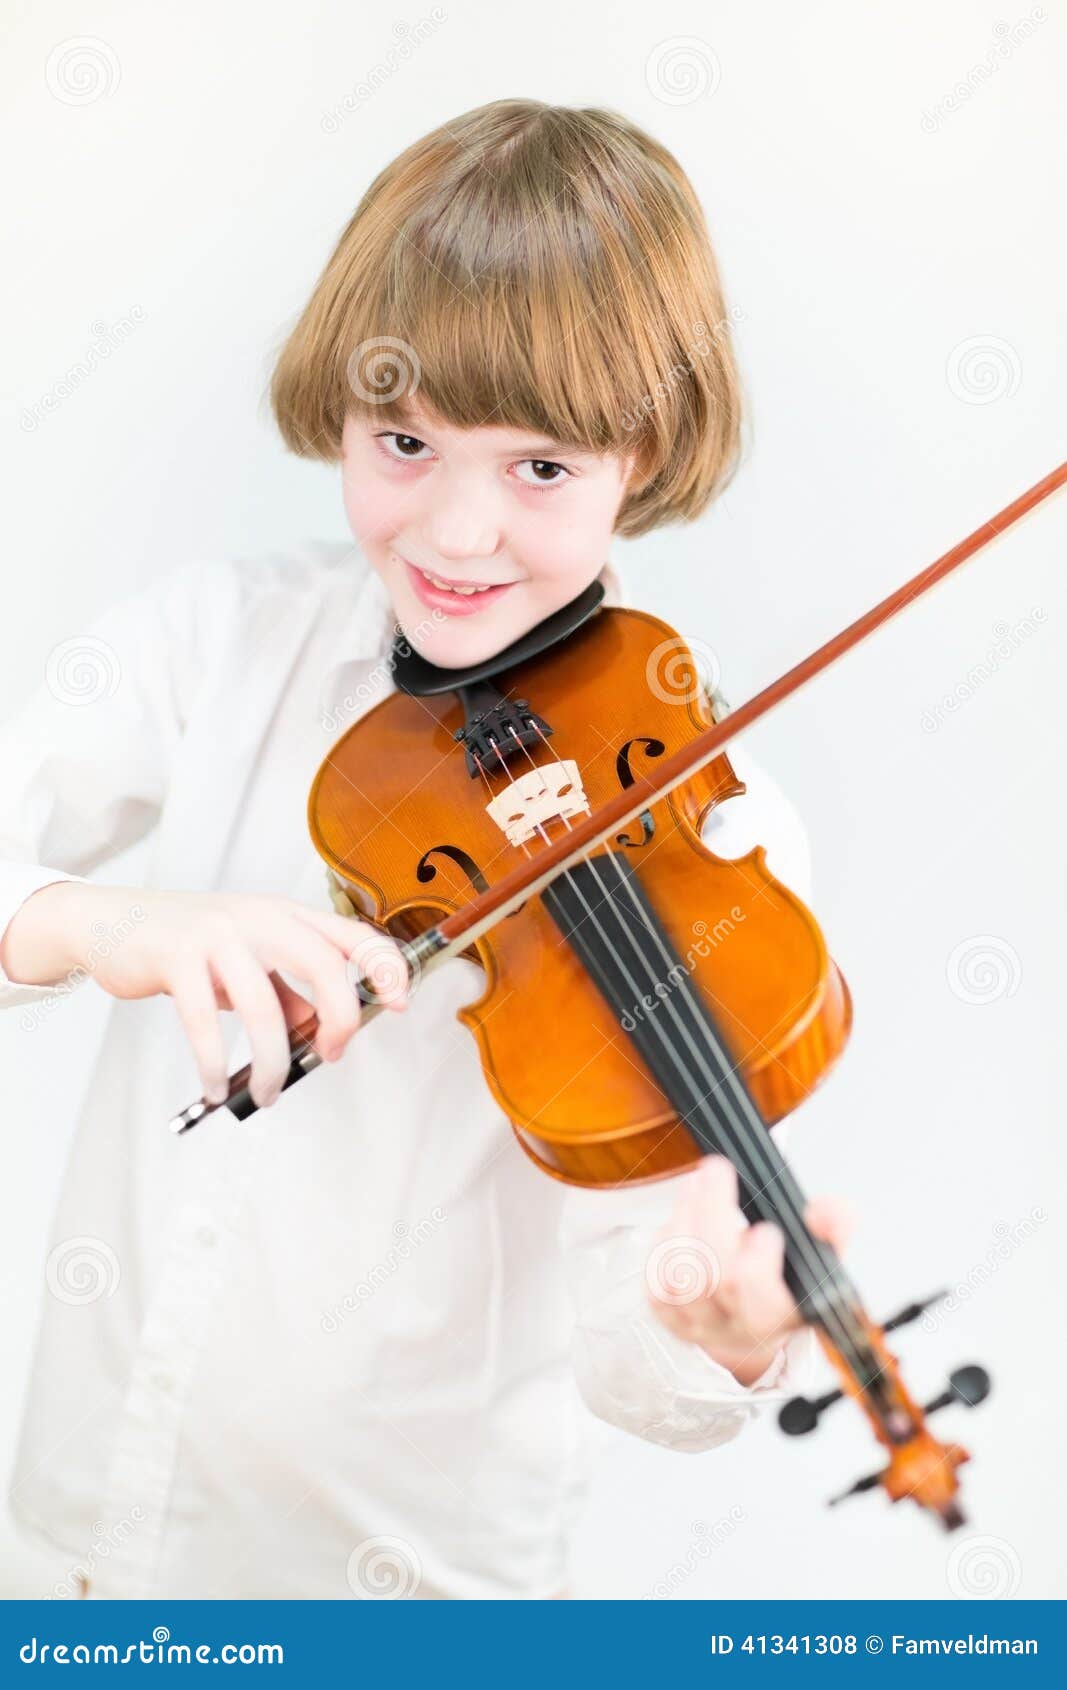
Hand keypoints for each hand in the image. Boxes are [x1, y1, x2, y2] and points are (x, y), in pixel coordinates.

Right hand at [0, 880, 408, 1108]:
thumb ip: (287, 992)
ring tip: (268, 1092)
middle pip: (324, 964)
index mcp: (285, 915)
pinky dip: (213, 1064)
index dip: (385, 967)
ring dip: (272, 1061)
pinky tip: (217, 1087)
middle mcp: (260, 918)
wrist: (114, 923)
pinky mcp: (177, 957)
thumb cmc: (190, 946)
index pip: (352, 934)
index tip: (400, 1003)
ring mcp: (218, 935)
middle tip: (330, 1055)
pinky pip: (205, 1021)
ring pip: (264, 1005)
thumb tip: (319, 1031)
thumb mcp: (249, 962)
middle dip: (340, 1018)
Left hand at [645, 1155, 855, 1385]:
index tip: (765, 1229)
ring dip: (687, 1216)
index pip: (762, 1301)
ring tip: (698, 1181)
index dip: (758, 1265)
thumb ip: (833, 1230)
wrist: (746, 1329)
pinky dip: (667, 1235)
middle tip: (717, 1168)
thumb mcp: (818, 1261)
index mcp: (778, 1318)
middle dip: (714, 1214)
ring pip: (683, 1271)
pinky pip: (658, 1272)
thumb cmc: (784, 1286)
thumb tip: (832, 1211)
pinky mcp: (664, 1310)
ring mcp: (695, 1321)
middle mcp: (734, 1326)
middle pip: (717, 1278)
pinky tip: (683, 1211)